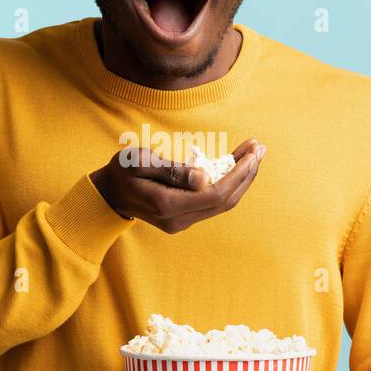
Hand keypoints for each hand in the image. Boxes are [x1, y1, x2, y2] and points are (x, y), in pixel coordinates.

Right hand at [89, 139, 264, 233]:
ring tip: (253, 153)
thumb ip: (171, 170)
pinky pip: (214, 202)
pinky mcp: (185, 218)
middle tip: (260, 148)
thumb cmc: (122, 171)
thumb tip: (205, 177)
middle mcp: (179, 219)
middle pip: (225, 200)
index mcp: (168, 204)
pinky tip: (238, 165)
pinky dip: (229, 183)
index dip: (238, 174)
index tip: (252, 153)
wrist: (109, 195)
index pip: (215, 193)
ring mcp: (183, 222)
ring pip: (222, 203)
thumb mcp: (138, 162)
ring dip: (241, 179)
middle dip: (246, 174)